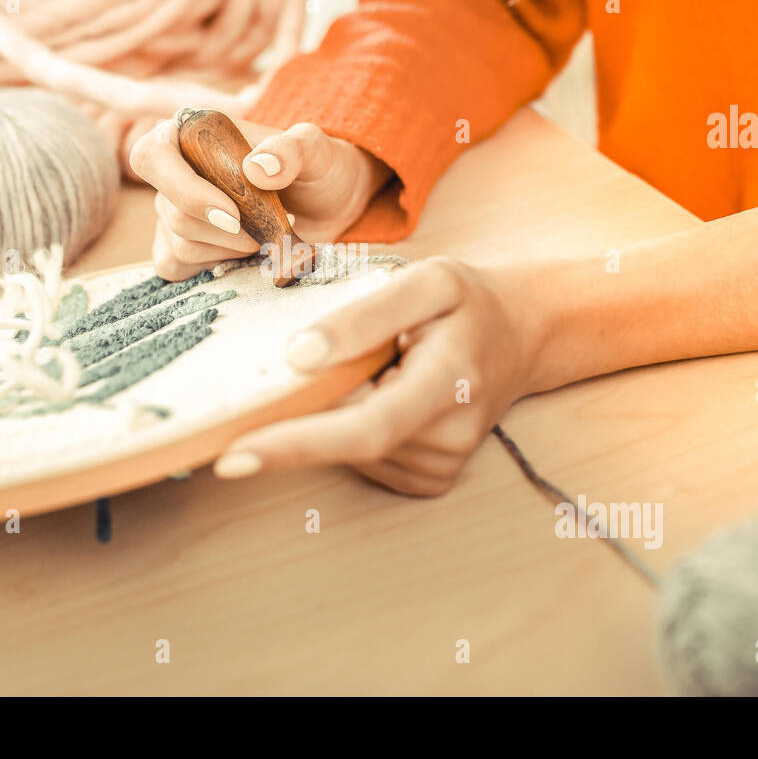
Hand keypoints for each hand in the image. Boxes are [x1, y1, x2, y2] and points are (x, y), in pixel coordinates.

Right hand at [127, 115, 390, 280]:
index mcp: (193, 133)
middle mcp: (175, 171)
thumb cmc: (317, 168)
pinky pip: (174, 266)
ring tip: (263, 236)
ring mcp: (173, 210)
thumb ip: (293, 150)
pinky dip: (213, 267)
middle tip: (267, 228)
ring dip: (230, 250)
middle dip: (227, 232)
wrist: (328, 203)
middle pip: (172, 213)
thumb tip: (256, 168)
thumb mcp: (317, 151)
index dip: (184, 190)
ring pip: (178, 245)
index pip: (152, 156)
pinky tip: (244, 255)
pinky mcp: (180, 244)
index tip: (233, 214)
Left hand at [211, 257, 546, 494]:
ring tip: (376, 369)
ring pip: (351, 451)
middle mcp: (449, 437)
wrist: (524, 335)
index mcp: (450, 381)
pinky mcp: (433, 477)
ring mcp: (443, 464)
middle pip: (347, 443)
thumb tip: (296, 356)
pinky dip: (353, 429)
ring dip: (337, 414)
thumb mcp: (425, 281)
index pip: (364, 428)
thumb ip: (363, 316)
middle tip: (256, 402)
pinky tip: (382, 394)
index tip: (233, 456)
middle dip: (297, 424)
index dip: (297, 444)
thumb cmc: (468, 302)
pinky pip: (366, 460)